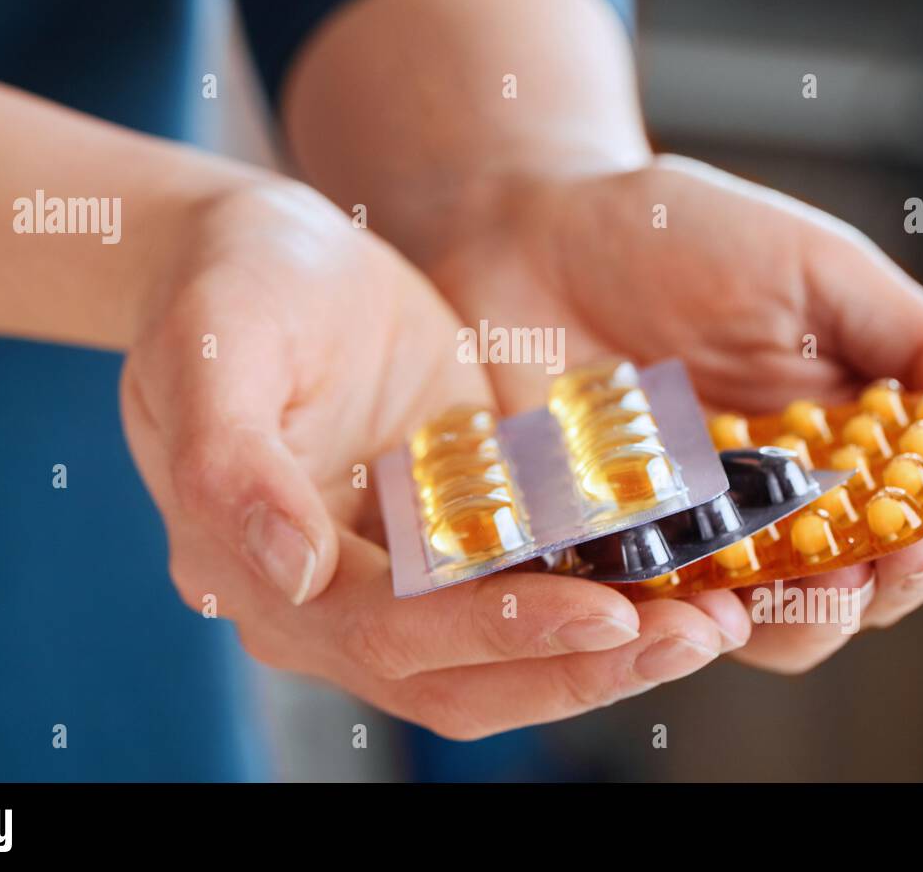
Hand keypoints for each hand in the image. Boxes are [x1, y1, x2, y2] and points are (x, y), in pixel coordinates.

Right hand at [120, 183, 736, 737]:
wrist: (259, 248)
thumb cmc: (224, 286)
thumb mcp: (212, 351)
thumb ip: (228, 468)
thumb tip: (289, 574)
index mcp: (261, 574)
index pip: (388, 634)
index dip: (498, 633)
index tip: (605, 615)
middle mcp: (332, 598)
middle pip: (462, 674)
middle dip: (580, 666)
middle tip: (692, 637)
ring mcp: (398, 570)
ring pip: (508, 650)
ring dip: (606, 651)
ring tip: (710, 621)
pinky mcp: (451, 532)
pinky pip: (532, 581)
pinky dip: (602, 589)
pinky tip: (680, 574)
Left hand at [419, 154, 922, 672]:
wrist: (536, 229)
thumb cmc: (676, 235)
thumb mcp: (815, 265)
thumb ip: (909, 335)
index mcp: (845, 442)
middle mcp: (779, 505)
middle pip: (863, 593)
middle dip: (898, 584)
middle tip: (904, 548)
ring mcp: (695, 536)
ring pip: (770, 628)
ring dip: (808, 620)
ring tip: (819, 579)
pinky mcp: (611, 550)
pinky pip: (652, 613)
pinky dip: (683, 624)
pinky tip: (703, 602)